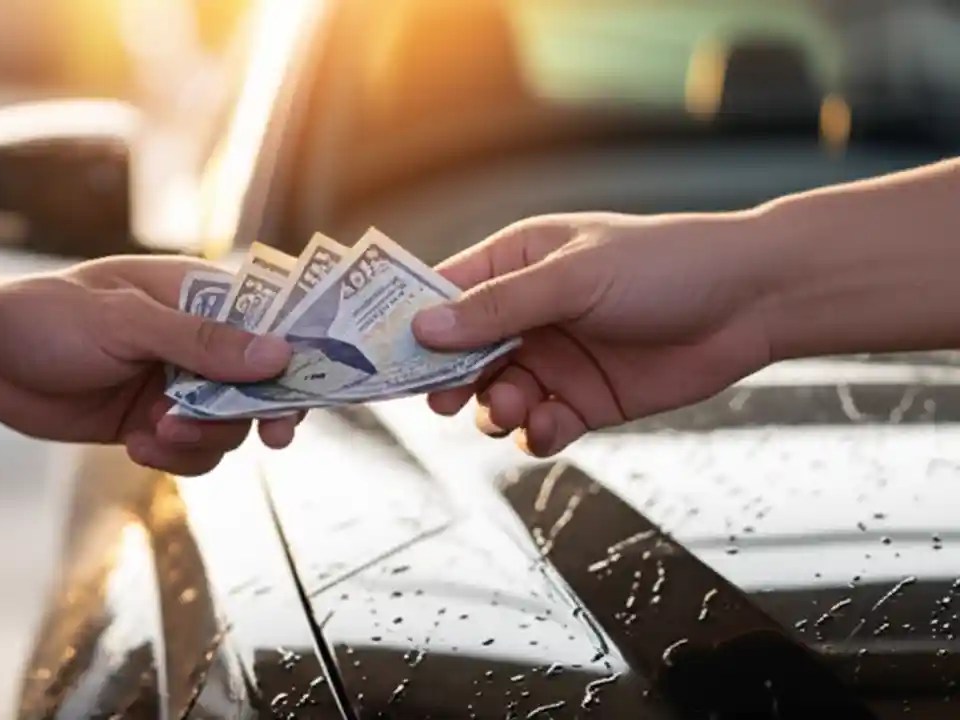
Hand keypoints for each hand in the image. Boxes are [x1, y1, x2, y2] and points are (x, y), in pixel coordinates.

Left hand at [0, 256, 295, 474]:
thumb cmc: (45, 317)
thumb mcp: (123, 323)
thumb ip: (200, 342)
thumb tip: (278, 355)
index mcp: (197, 295)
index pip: (272, 320)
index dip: (302, 354)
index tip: (313, 390)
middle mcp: (195, 339)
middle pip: (261, 382)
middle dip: (257, 410)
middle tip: (268, 437)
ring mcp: (175, 382)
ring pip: (229, 424)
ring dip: (204, 438)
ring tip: (156, 433)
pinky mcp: (152, 420)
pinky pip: (193, 450)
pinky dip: (176, 456)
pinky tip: (137, 446)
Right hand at [412, 212, 773, 455]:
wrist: (751, 304)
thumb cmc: (666, 265)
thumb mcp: (575, 278)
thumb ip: (499, 306)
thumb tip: (423, 327)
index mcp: (514, 263)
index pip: (441, 293)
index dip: (409, 324)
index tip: (381, 357)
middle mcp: (526, 312)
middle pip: (458, 355)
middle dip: (449, 379)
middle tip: (447, 398)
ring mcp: (552, 358)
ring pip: (494, 396)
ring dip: (496, 408)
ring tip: (518, 406)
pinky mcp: (583, 400)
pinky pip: (538, 426)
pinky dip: (537, 432)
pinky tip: (555, 424)